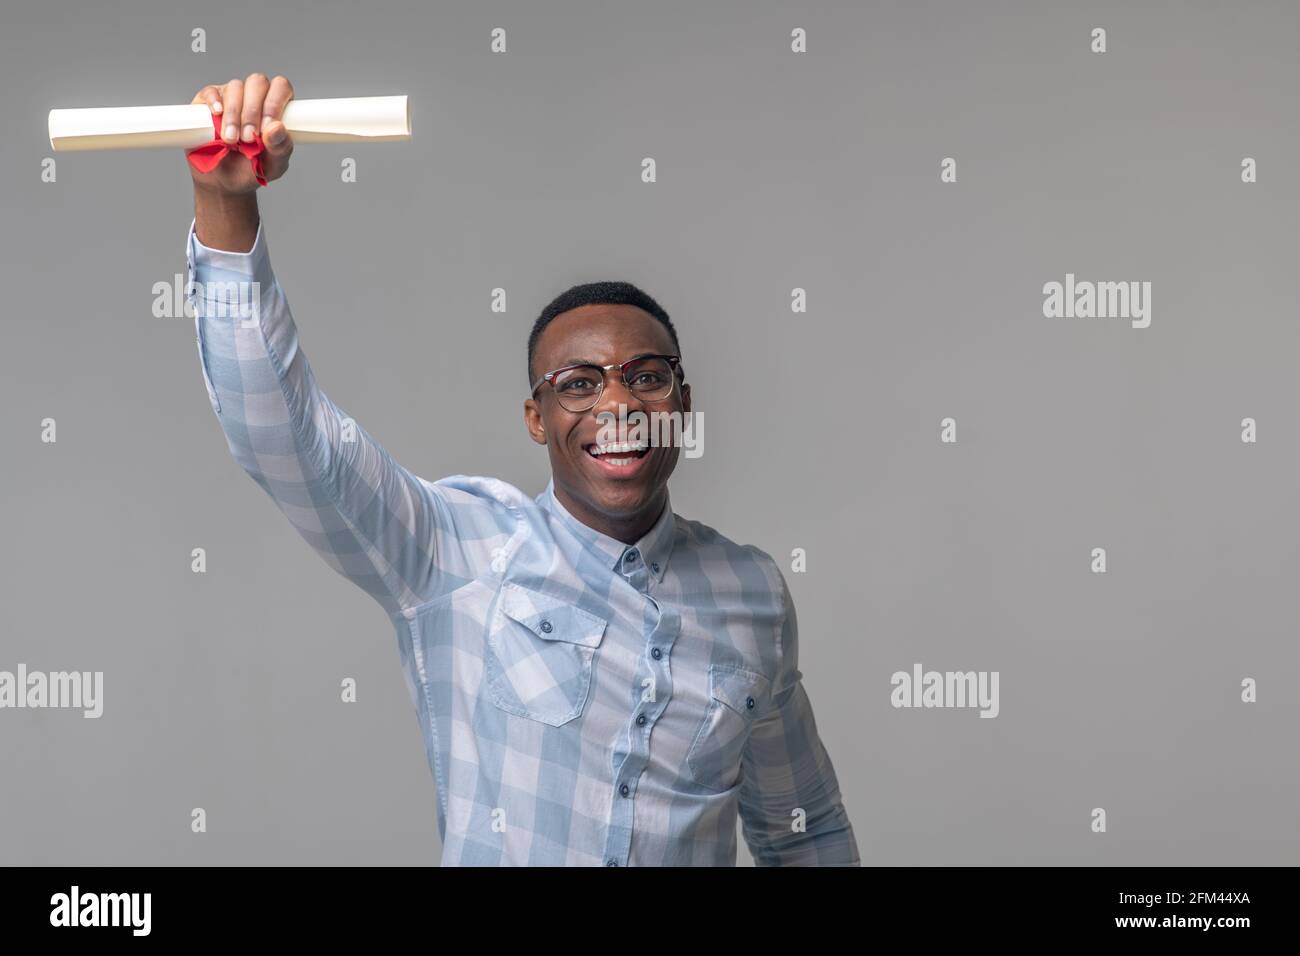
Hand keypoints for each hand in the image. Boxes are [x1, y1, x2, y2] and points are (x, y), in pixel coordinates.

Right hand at [188, 74, 294, 193]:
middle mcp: (255, 96)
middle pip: (257, 83)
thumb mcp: (273, 166)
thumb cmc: (252, 169)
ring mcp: (231, 96)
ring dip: (234, 114)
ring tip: (231, 140)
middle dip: (252, 112)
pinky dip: (214, 101)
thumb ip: (281, 147)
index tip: (266, 128)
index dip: (274, 103)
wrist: (224, 181)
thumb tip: (277, 127)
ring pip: (235, 88)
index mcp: (276, 108)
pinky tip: (217, 114)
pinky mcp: (207, 101)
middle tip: (248, 138)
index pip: (280, 87)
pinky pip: (211, 91)